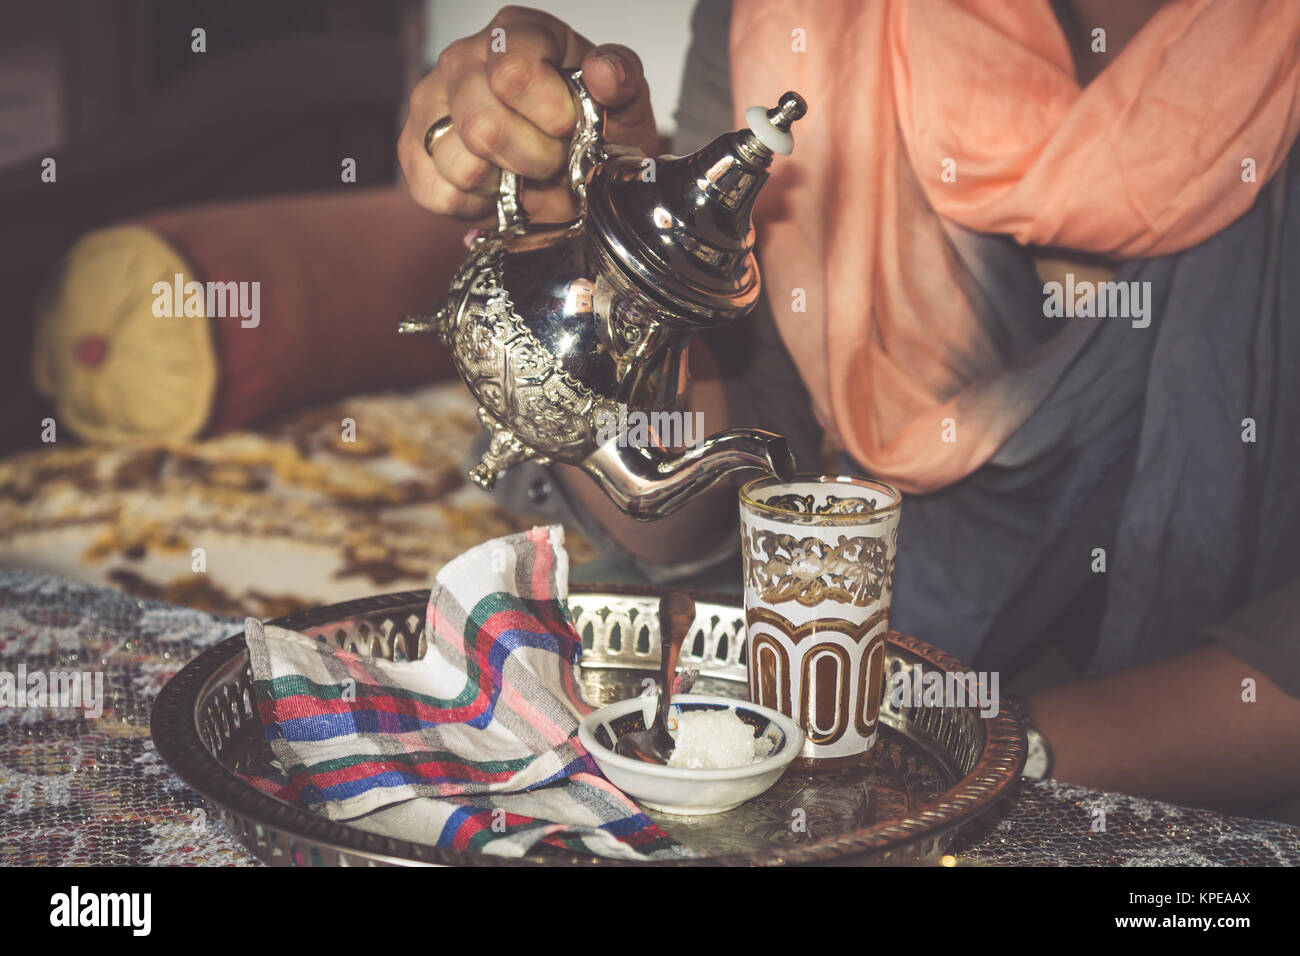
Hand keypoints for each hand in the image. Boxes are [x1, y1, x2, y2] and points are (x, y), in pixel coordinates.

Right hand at [399, 5, 657, 223]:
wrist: (570, 169)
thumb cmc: (593, 129)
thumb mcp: (623, 104)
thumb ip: (621, 80)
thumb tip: (603, 72)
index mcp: (516, 33)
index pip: (513, 73)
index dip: (550, 116)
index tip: (570, 128)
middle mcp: (463, 59)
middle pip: (484, 127)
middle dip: (533, 159)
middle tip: (553, 159)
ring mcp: (430, 102)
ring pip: (460, 164)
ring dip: (504, 184)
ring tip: (523, 172)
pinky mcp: (413, 148)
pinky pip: (437, 193)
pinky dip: (475, 204)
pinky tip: (496, 188)